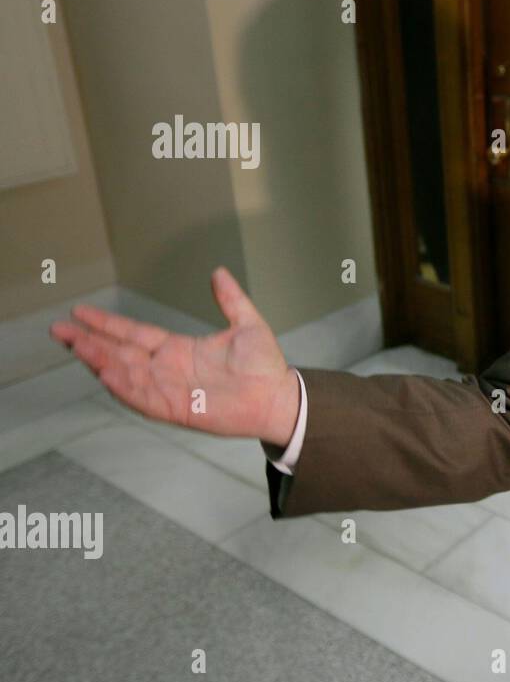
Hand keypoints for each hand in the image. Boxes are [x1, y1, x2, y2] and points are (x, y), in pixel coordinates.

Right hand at [48, 266, 299, 445]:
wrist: (279, 397)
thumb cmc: (265, 366)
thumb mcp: (247, 324)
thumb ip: (230, 299)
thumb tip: (218, 272)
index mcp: (178, 350)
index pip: (134, 334)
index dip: (107, 324)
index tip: (79, 311)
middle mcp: (168, 370)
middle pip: (120, 353)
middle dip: (88, 341)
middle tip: (58, 329)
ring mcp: (170, 390)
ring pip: (125, 374)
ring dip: (100, 361)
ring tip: (75, 345)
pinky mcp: (178, 409)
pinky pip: (144, 398)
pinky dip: (125, 387)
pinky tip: (106, 373)